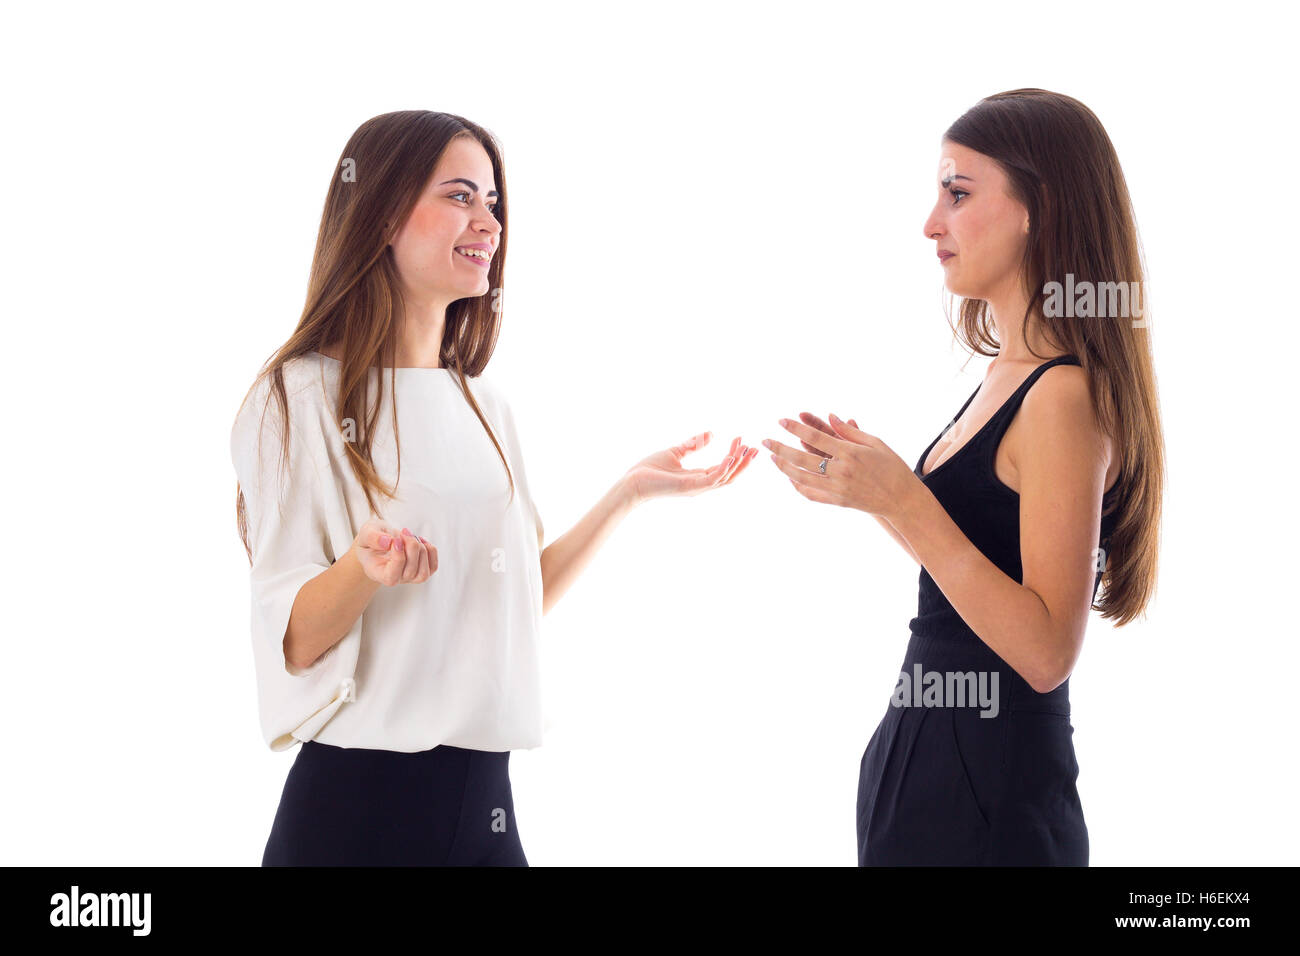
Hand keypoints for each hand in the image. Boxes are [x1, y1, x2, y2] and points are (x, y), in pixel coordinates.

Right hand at [352, 519, 437, 586]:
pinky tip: (420, 540)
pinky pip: (433, 566)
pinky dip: (431, 551)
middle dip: (411, 547)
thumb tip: (388, 542)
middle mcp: (395, 578)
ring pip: (424, 573)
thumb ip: (373, 537)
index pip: (391, 577)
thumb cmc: (373, 538)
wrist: (382, 539)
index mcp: (377, 573)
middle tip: (404, 532)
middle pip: (410, 572)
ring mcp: (409, 577)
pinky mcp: (421, 570)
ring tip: (411, 536)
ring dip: (422, 549)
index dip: (398, 558)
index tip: (396, 539)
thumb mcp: (367, 532)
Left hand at [624, 431, 757, 503]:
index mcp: (697, 477)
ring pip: (725, 478)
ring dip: (737, 464)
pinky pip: (712, 479)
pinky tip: (730, 456)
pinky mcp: (689, 487)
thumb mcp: (675, 452)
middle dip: (744, 463)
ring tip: (746, 449)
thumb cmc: (649, 469)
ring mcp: (696, 487)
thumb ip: (693, 444)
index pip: (723, 467)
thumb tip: (711, 434)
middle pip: (729, 476)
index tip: (743, 440)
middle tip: (755, 448)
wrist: (632, 481)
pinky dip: (723, 468)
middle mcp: (700, 484)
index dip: (735, 455)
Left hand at [762, 412, 916, 517]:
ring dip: (784, 467)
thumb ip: (850, 431)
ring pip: (802, 477)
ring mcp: (838, 488)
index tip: (781, 421)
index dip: (796, 428)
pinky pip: (811, 494)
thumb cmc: (891, 466)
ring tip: (773, 457)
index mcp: (850, 453)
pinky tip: (790, 476)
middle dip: (780, 448)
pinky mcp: (837, 501)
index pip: (816, 437)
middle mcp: (841, 471)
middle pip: (802, 458)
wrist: (902, 499)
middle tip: (765, 441)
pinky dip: (798, 485)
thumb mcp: (875, 443)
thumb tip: (830, 417)